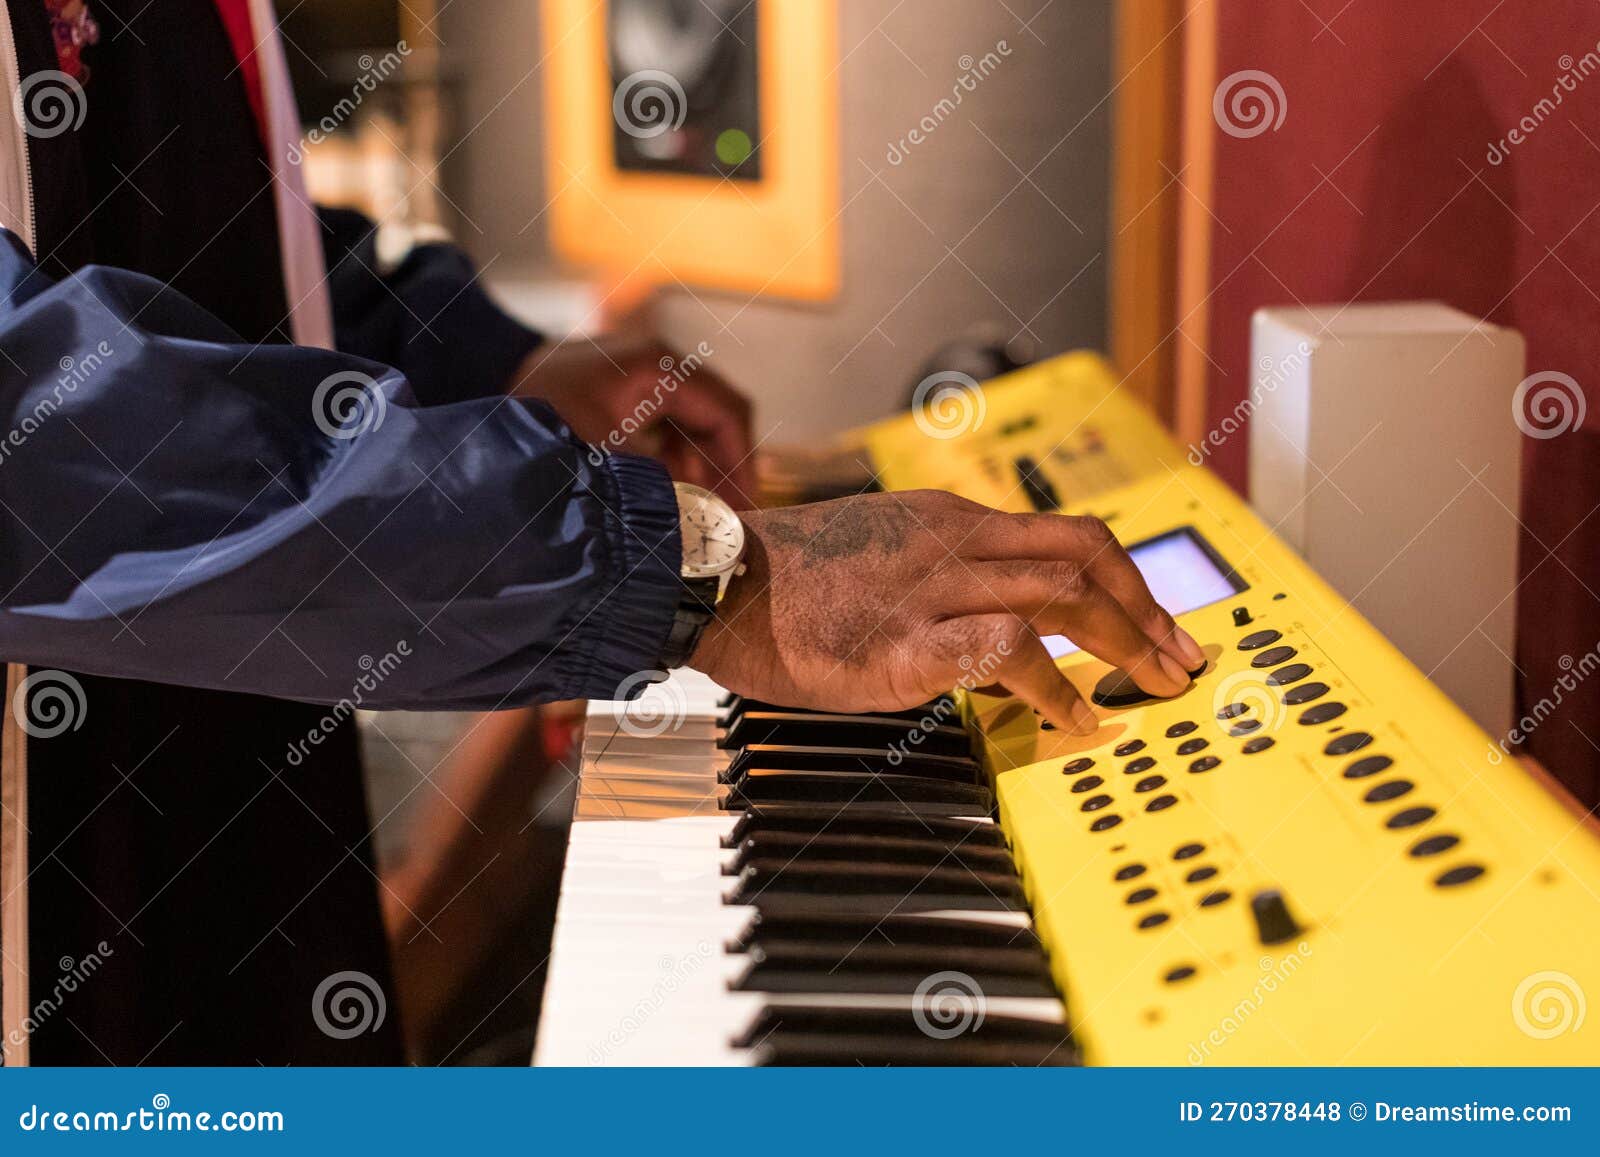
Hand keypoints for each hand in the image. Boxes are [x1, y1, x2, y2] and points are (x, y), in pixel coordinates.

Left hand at [511, 333, 754, 504]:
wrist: (486, 373)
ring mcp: (644, 377)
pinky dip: (675, 460)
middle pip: (716, 418)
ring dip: (701, 468)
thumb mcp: (597, 448)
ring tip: (703, 513)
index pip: (727, 411)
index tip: (746, 506)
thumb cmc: (537, 405)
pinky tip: (670, 493)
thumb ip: (649, 482)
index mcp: (661, 368)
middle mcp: (661, 365)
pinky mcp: (626, 393)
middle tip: (731, 518)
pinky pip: (668, 427)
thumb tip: (690, 523)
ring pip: (693, 425)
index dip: (743, 462)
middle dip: (726, 469)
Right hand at [690, 490, 1206, 734]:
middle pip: (1086, 558)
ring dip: (1125, 645)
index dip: (1127, 577)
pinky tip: (1074, 718)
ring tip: (1150, 687)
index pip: (1068, 534)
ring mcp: (935, 591)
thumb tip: (1002, 634)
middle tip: (1180, 658)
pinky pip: (1006, 655)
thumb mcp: (880, 551)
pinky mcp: (908, 644)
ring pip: (1063, 598)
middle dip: (1148, 611)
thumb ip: (944, 578)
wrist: (720, 582)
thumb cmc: (787, 577)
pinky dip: (1055, 689)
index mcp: (951, 520)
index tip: (1156, 619)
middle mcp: (955, 544)